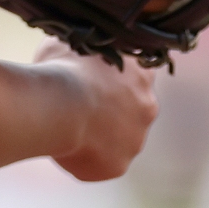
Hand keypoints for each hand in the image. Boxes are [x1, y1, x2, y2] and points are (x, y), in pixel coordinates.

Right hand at [33, 39, 157, 180]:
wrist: (60, 105)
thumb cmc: (63, 68)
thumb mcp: (71, 42)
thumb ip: (84, 48)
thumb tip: (75, 44)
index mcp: (141, 72)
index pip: (137, 75)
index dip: (114, 78)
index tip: (94, 80)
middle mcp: (147, 106)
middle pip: (130, 109)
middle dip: (109, 109)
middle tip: (79, 105)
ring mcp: (135, 139)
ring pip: (117, 139)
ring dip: (98, 135)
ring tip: (68, 126)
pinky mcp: (118, 165)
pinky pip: (101, 162)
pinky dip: (85, 157)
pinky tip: (65, 144)